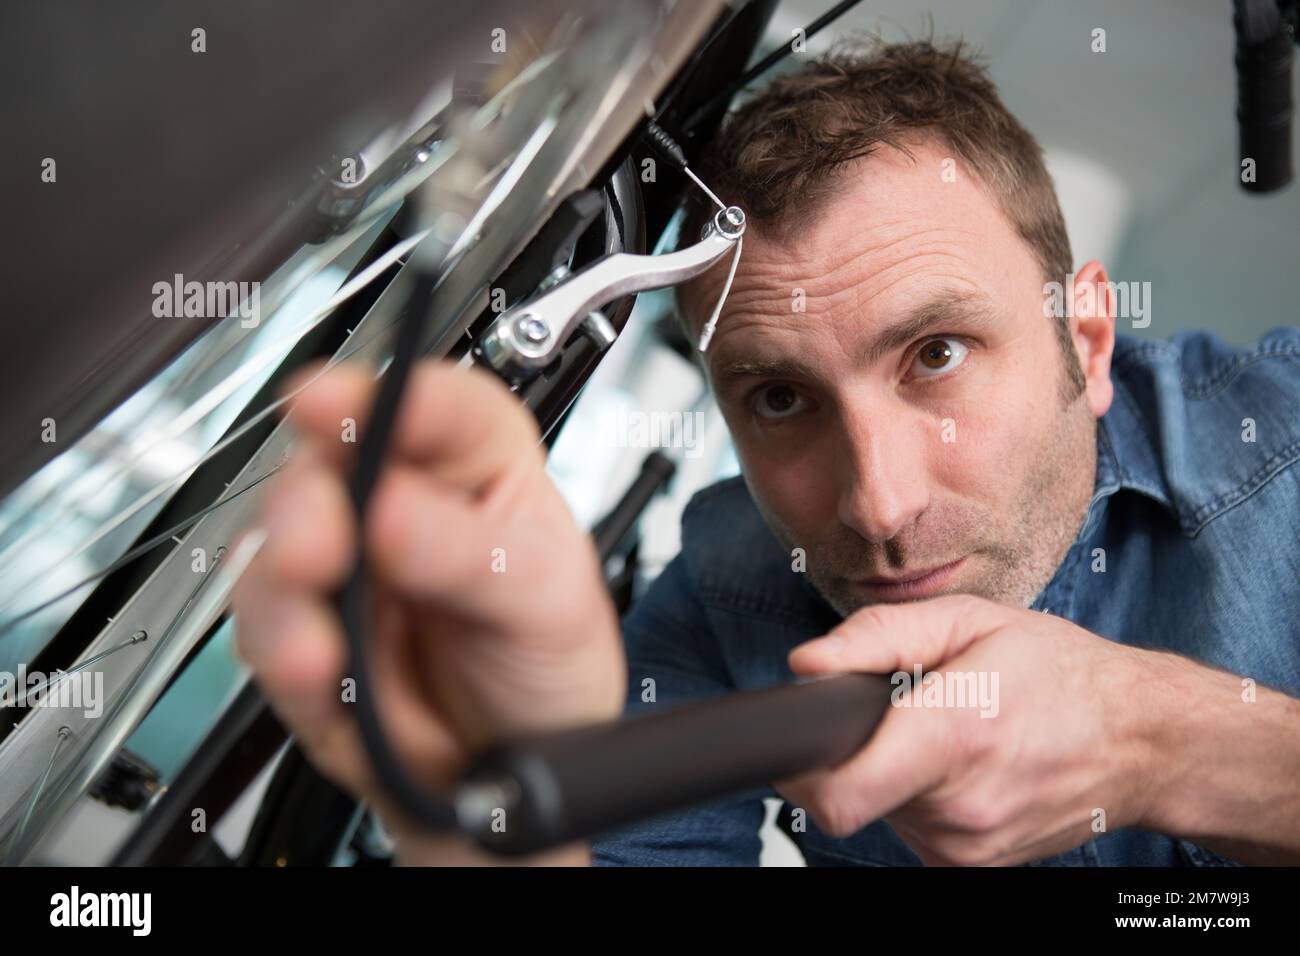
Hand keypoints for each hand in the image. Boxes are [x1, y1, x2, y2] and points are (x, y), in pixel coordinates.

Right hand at [232, 360, 624, 862]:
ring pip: (276, 551)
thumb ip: (473, 556)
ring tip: (320, 651)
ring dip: (285, 597)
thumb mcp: (546, 604)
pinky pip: (263, 631)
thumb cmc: (548, 658)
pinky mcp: (302, 630)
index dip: (385, 396)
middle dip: (310, 504)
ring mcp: (343, 566)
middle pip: (329, 469)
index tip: (336, 403)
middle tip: (317, 545)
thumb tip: (392, 509)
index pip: (435, 407)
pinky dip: (281, 656)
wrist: (513, 766)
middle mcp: (398, 499)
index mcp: (478, 463)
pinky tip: (319, 678)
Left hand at [776, 594, 1170, 865]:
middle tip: (913, 708)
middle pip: (854, 788)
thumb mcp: (968, 621)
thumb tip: (806, 665)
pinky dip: (922, 795)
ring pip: (883, 808)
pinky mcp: (972, 864)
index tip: (805, 738)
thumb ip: (877, 638)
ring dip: (895, 770)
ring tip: (951, 731)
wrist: (1143, 741)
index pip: (837, 796)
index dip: (801, 769)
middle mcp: (957, 807)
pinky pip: (913, 826)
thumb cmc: (1058, 670)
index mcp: (951, 737)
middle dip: (864, 745)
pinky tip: (965, 763)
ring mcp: (966, 847)